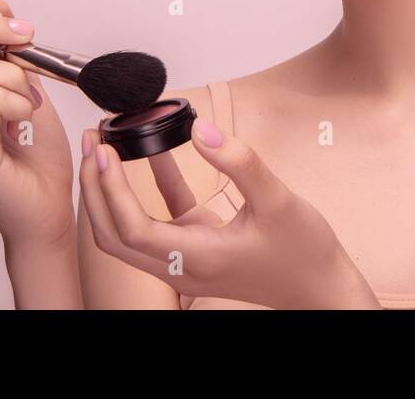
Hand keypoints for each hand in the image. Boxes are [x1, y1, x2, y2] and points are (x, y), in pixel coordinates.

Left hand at [78, 119, 379, 308]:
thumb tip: (201, 129)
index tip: (105, 150)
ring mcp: (187, 258)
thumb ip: (239, 162)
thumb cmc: (303, 252)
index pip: (132, 228)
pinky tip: (151, 152)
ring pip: (129, 230)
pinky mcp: (198, 247)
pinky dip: (150, 189)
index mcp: (196, 258)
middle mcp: (182, 265)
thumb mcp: (278, 199)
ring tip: (107, 145)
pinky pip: (162, 219)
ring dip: (113, 190)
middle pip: (114, 234)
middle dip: (95, 188)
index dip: (110, 189)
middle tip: (93, 140)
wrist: (321, 286)